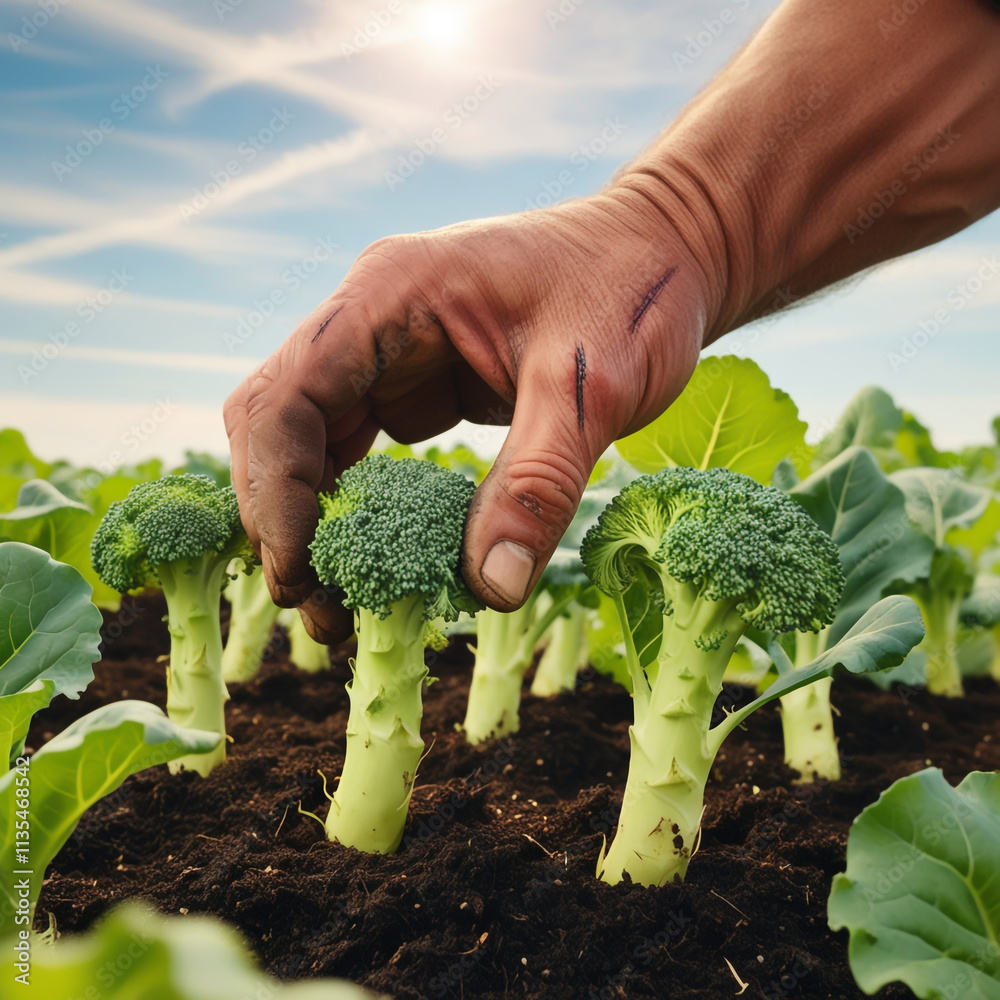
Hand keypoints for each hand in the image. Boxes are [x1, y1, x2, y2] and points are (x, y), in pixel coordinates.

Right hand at [225, 187, 725, 640]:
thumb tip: (492, 591)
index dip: (278, 495)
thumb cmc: (636, 292)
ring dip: (313, 520)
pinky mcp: (418, 380)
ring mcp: (390, 349)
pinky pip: (361, 448)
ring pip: (310, 439)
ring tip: (339, 602)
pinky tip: (378, 557)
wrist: (668, 248)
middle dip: (283, 517)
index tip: (301, 577)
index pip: (287, 399)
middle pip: (277, 422)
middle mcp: (372, 318)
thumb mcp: (594, 388)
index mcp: (391, 293)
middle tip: (317, 608)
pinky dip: (360, 506)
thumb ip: (539, 483)